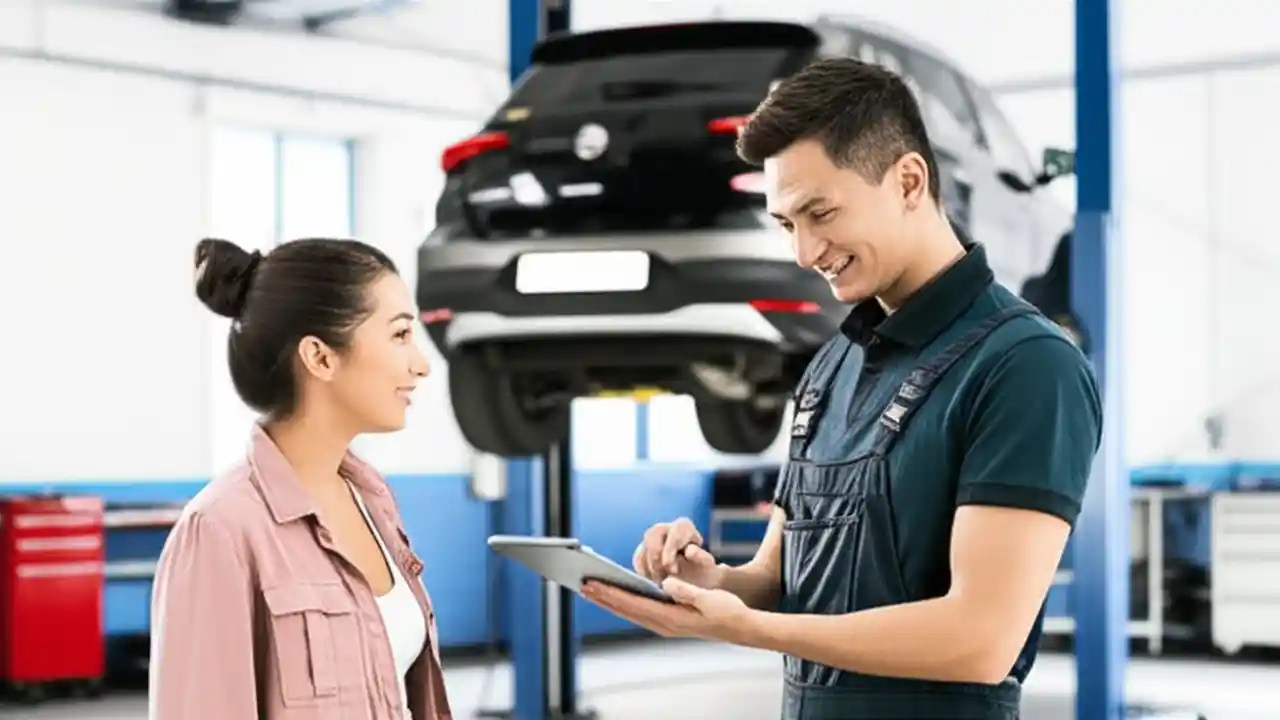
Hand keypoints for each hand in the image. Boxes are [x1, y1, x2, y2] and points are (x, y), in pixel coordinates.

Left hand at [582, 576, 751, 643]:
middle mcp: (663, 623)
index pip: (634, 603)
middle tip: (581, 585)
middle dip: (603, 597)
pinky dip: (623, 603)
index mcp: (671, 618)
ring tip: (591, 590)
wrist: (740, 628)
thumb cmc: (727, 611)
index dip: (612, 593)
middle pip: (626, 609)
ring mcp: (664, 624)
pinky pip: (639, 611)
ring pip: (630, 611)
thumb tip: (666, 583)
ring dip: (610, 601)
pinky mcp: (667, 620)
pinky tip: (615, 596)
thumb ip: (687, 592)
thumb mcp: (709, 599)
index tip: (593, 584)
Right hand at [633, 517, 721, 587]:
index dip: (670, 550)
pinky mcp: (643, 550)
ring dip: (649, 566)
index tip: (672, 569)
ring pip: (643, 546)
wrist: (696, 582)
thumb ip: (702, 557)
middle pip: (653, 534)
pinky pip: (638, 558)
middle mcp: (666, 528)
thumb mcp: (708, 566)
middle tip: (663, 577)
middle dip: (656, 557)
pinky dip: (643, 570)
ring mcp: (652, 539)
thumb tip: (689, 551)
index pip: (673, 532)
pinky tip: (652, 581)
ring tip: (660, 582)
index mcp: (684, 527)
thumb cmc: (704, 572)